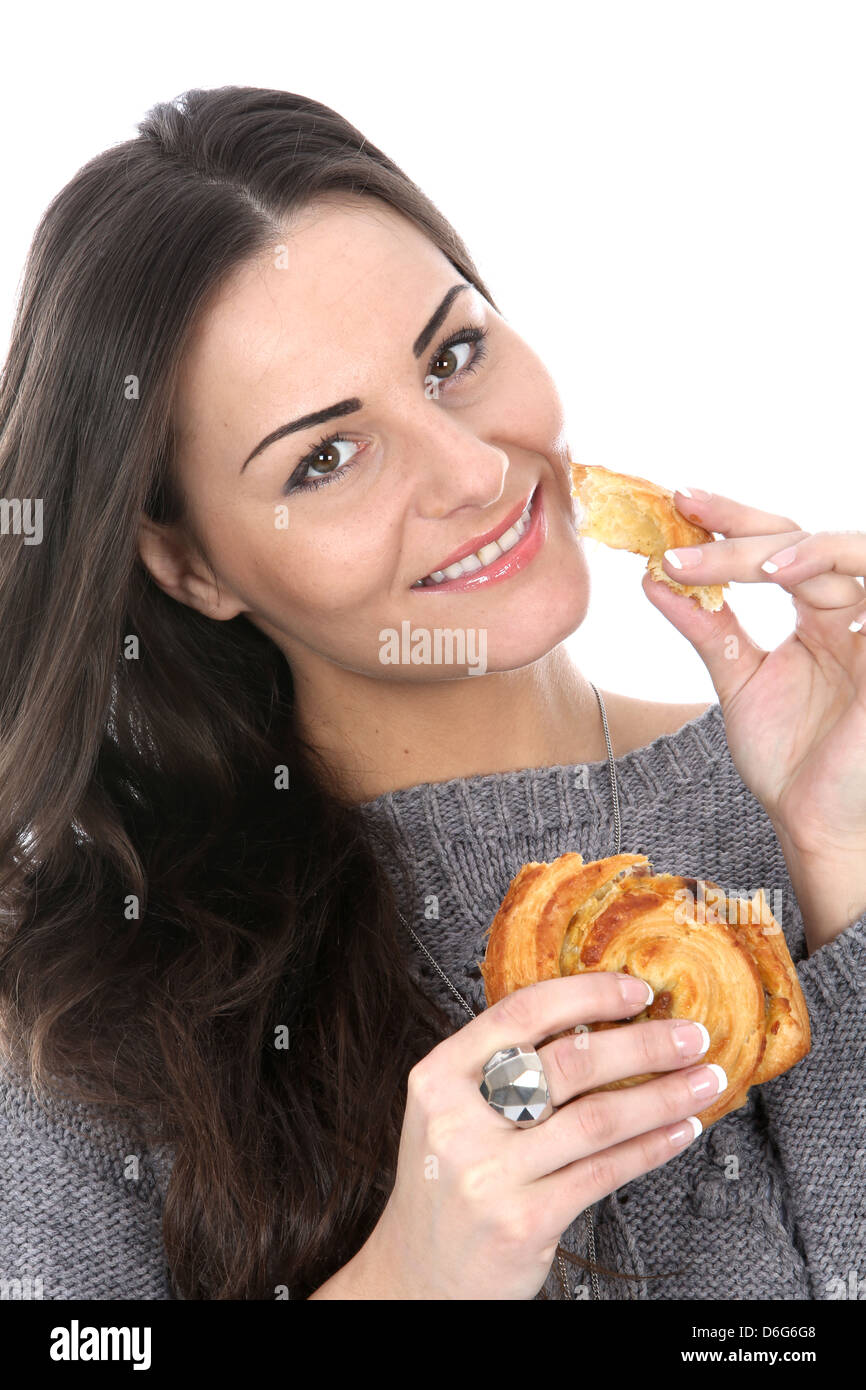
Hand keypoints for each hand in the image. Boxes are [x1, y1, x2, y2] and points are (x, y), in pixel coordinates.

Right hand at [350, 973, 721, 1299]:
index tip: (638, 990)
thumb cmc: (446, 1183)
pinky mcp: (524, 1221)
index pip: (522, 1013)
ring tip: (704, 1080)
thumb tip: (597, 1022)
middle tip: (692, 1035)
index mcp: (440, 1076)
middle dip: (645, 1044)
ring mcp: (491, 1174)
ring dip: (664, 1095)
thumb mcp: (450, 1111)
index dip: (588, 994)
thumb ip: (502, 1068)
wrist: (417, 1276)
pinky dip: (652, 1147)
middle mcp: (460, 1120)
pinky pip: (605, 1172)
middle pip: (570, 1062)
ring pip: (598, 1118)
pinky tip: (679, 1131)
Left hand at [641, 487, 865, 947]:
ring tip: (735, 555)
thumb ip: (708, 627)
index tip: (676, 502)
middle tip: (683, 509)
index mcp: (820, 617)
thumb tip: (653, 579)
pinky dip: (833, 565)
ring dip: (791, 542)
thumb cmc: (789, 762)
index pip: (781, 548)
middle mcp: (853, 615)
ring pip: (850, 551)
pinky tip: (784, 572)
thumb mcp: (738, 679)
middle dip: (742, 523)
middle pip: (805, 541)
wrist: (815, 827)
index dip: (732, 521)